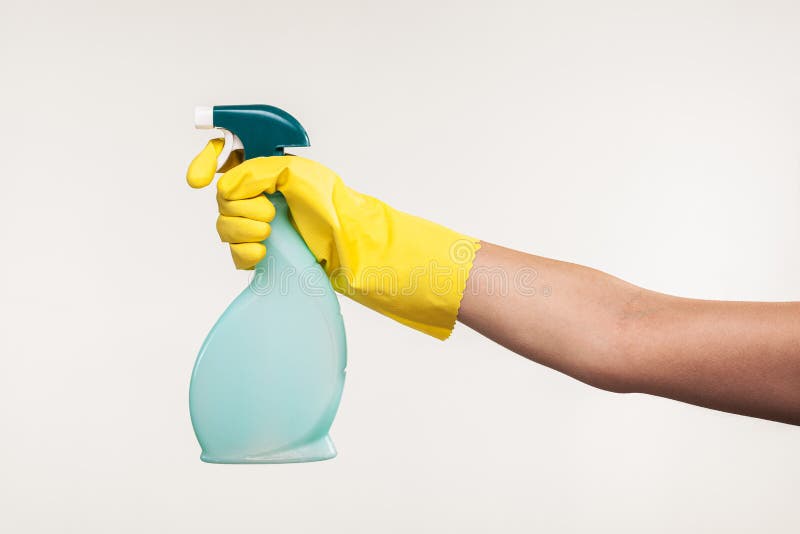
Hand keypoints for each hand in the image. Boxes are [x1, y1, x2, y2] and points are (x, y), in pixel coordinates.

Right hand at [186, 140, 479, 338]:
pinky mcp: (262, 252)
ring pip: (224, 226)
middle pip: (221, 197)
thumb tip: (227, 185)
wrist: (348, 246)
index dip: (206, 160)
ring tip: (270, 233)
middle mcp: (259, 194)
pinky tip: (264, 254)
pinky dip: (246, 254)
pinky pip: (236, 254)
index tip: (197, 177)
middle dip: (239, 207)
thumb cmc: (330, 205)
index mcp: (266, 168)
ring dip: (243, 231)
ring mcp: (258, 224)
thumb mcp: (294, 174)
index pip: (224, 154)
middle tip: (269, 213)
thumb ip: (255, 172)